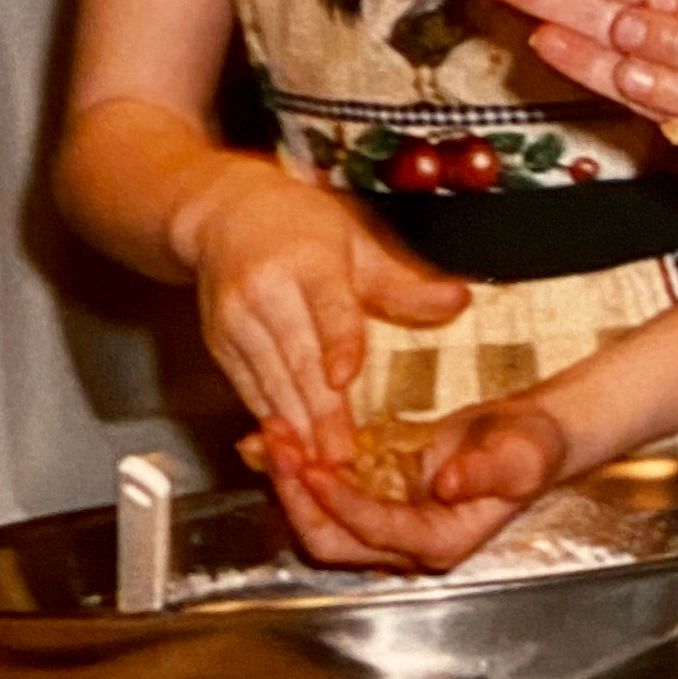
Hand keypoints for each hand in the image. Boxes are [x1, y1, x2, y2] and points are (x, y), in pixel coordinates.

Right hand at [176, 160, 468, 451]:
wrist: (224, 215)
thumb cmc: (300, 225)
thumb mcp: (356, 241)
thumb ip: (402, 281)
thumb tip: (458, 300)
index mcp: (308, 259)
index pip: (327, 306)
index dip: (337, 342)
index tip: (345, 379)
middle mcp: (265, 290)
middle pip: (297, 355)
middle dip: (319, 409)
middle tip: (342, 454)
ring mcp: (236, 319)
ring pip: (269, 378)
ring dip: (294, 424)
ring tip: (320, 463)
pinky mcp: (219, 343)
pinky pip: (247, 386)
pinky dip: (269, 417)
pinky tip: (289, 447)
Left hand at [278, 398, 566, 571]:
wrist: (527, 436)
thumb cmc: (532, 448)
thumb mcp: (523, 456)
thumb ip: (490, 472)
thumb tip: (450, 483)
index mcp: (439, 542)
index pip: (377, 531)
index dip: (343, 502)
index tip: (316, 467)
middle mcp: (404, 545)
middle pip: (332, 540)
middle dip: (300, 497)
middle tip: (280, 446)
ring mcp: (384, 523)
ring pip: (319, 521)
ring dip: (290, 481)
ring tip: (269, 435)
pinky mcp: (372, 497)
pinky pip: (324, 492)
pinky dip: (296, 468)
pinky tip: (272, 437)